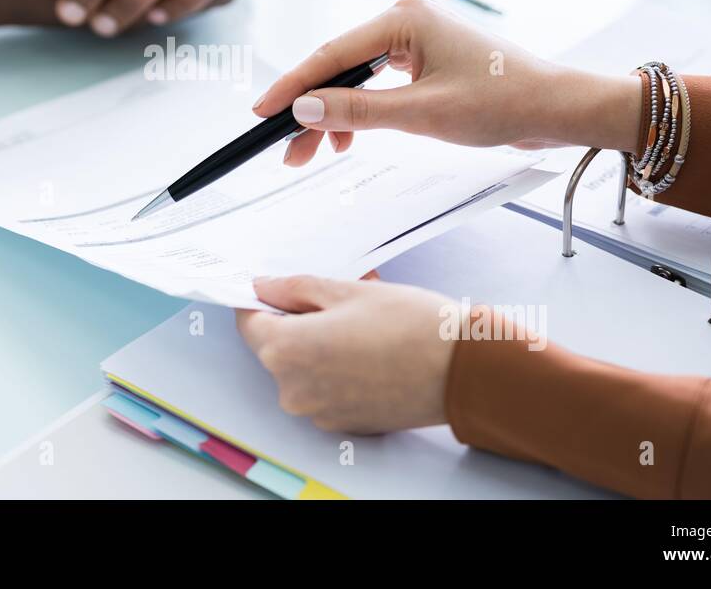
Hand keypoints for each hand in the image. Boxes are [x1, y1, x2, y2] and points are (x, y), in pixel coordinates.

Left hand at [236, 275, 461, 433]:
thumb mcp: (346, 290)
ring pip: (300, 368)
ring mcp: (318, 411)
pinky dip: (335, 370)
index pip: (248, 322)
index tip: (277, 289)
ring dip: (318, 346)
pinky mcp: (342, 422)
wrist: (462, 370)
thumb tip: (264, 288)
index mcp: (286, 351)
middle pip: (275, 347)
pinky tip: (369, 352)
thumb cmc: (410, 325)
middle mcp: (294, 389)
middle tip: (336, 301)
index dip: (261, 301)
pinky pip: (323, 389)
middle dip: (296, 321)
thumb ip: (295, 289)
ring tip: (360, 326)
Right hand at [252, 0, 642, 166]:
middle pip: (338, 66)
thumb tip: (303, 108)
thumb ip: (357, 111)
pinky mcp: (424, 59)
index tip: (261, 113)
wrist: (556, 109)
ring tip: (313, 154)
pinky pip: (376, 83)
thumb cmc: (501, 103)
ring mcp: (415, 39)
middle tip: (286, 150)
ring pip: (354, 78)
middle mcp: (404, 21)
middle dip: (310, 109)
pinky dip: (359, 111)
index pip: (331, 55)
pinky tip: (347, 138)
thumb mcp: (422, 114)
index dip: (292, 87)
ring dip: (333, 115)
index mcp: (403, 19)